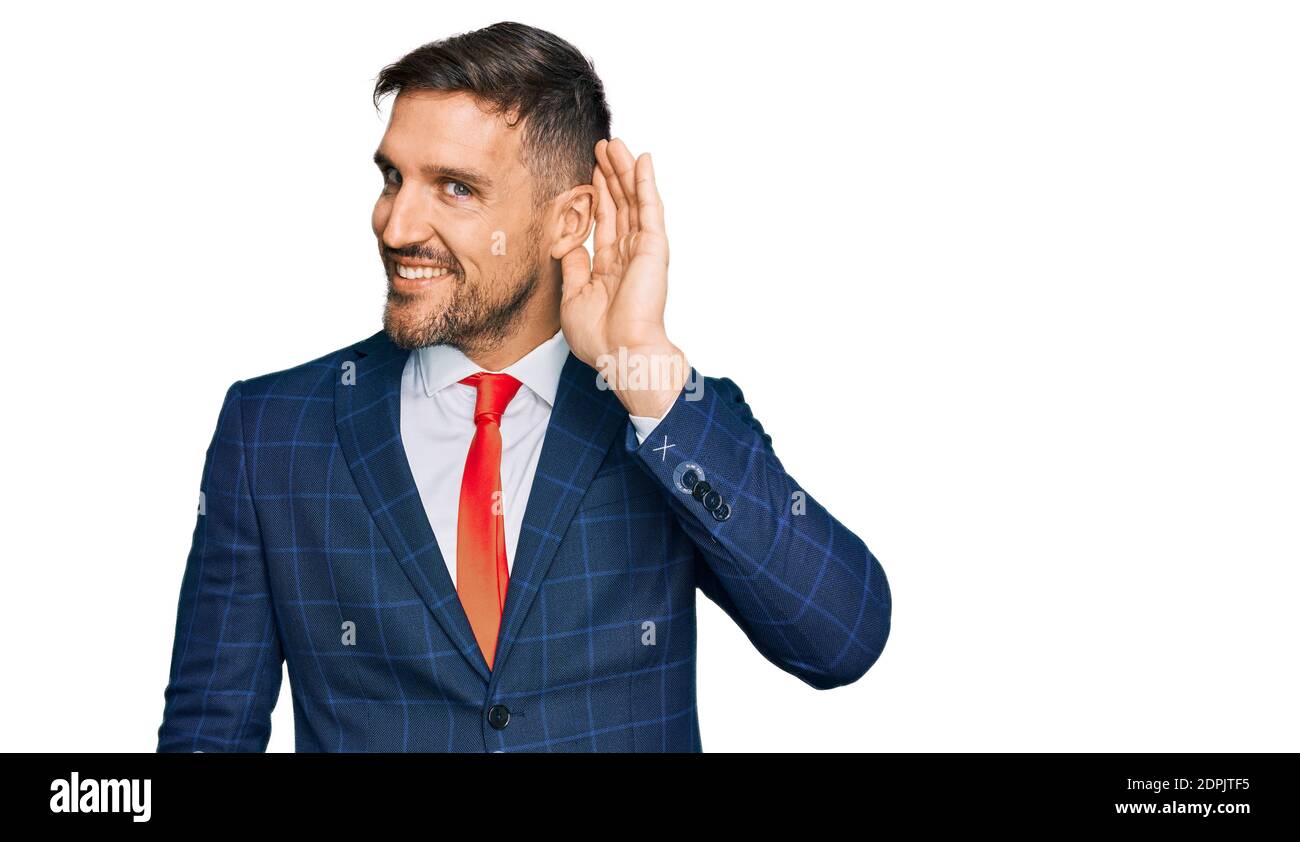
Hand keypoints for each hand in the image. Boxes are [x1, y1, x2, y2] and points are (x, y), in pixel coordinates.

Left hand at [559, 138, 688, 418]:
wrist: (622, 354)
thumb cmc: (600, 339)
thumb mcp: (574, 298)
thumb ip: (574, 268)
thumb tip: (570, 246)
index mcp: (611, 267)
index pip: (604, 222)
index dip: (597, 195)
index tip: (590, 171)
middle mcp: (629, 255)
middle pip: (619, 205)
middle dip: (611, 174)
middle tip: (602, 146)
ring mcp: (643, 250)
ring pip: (633, 200)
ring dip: (625, 170)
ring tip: (616, 143)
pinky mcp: (654, 248)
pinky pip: (649, 208)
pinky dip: (646, 183)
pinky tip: (643, 159)